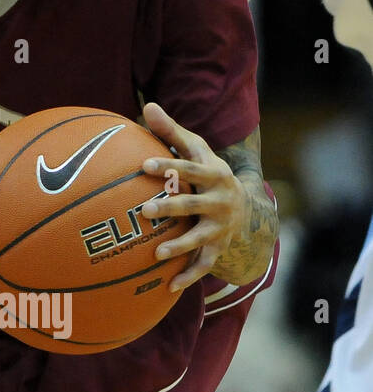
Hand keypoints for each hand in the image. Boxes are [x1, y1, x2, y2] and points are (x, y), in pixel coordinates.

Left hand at [138, 101, 247, 290]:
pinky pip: (204, 265)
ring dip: (179, 245)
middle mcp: (220, 201)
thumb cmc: (208, 173)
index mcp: (213, 174)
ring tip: (156, 253)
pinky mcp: (219, 248)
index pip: (189, 169)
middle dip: (171, 207)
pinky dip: (189, 276)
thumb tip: (147, 104)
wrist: (248, 208)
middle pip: (193, 204)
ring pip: (199, 237)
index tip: (144, 166)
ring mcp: (220, 227)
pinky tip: (169, 287)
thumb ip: (171, 131)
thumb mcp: (197, 150)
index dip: (169, 167)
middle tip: (144, 209)